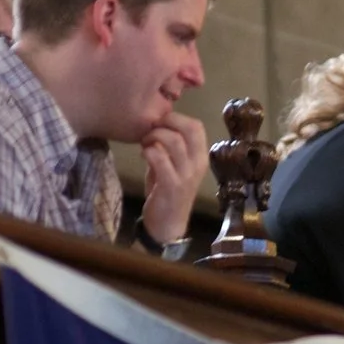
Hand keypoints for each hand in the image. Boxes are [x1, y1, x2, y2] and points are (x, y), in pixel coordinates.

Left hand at [138, 109, 206, 245]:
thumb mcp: (172, 167)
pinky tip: (143, 155)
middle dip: (167, 122)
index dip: (177, 118)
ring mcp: (186, 175)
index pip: (197, 126)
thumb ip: (167, 149)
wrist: (167, 225)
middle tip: (151, 128)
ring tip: (145, 142)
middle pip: (189, 128)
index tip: (160, 122)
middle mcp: (197, 164)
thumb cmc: (168, 193)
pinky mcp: (172, 185)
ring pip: (174, 141)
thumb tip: (155, 127)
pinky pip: (160, 159)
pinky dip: (149, 152)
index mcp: (200, 157)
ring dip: (155, 136)